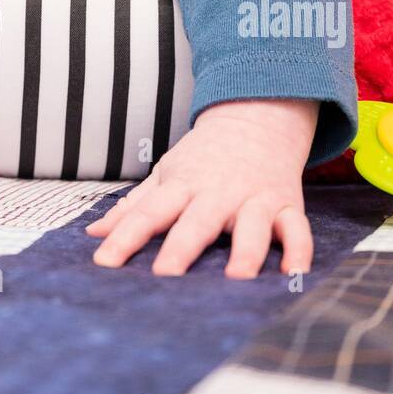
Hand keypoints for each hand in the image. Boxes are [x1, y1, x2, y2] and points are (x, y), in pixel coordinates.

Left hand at [85, 98, 318, 277]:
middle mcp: (217, 193)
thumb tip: (94, 233)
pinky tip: (292, 274)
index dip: (124, 237)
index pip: (148, 213)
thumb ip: (134, 206)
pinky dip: (298, 251)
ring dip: (245, 251)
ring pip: (252, 226)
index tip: (103, 262)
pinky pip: (296, 229)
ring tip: (236, 278)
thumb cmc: (203, 155)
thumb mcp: (166, 173)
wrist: (256, 115)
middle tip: (164, 276)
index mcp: (182, 185)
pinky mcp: (286, 204)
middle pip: (197, 222)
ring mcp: (254, 198)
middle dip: (181, 248)